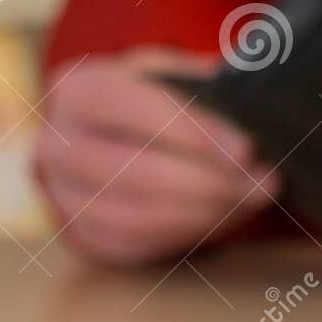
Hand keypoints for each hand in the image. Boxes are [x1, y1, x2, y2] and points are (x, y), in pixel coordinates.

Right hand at [36, 47, 280, 264]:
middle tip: (265, 183)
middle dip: (206, 182)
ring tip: (254, 199)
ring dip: (204, 214)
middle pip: (128, 170)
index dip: (190, 131)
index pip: (127, 107)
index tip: (246, 149)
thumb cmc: (166, 101)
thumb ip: (213, 89)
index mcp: (79, 89)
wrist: (126, 137)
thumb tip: (258, 110)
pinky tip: (229, 215)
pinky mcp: (84, 233)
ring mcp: (63, 194)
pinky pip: (137, 243)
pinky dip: (189, 233)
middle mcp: (56, 142)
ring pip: (132, 216)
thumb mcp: (182, 78)